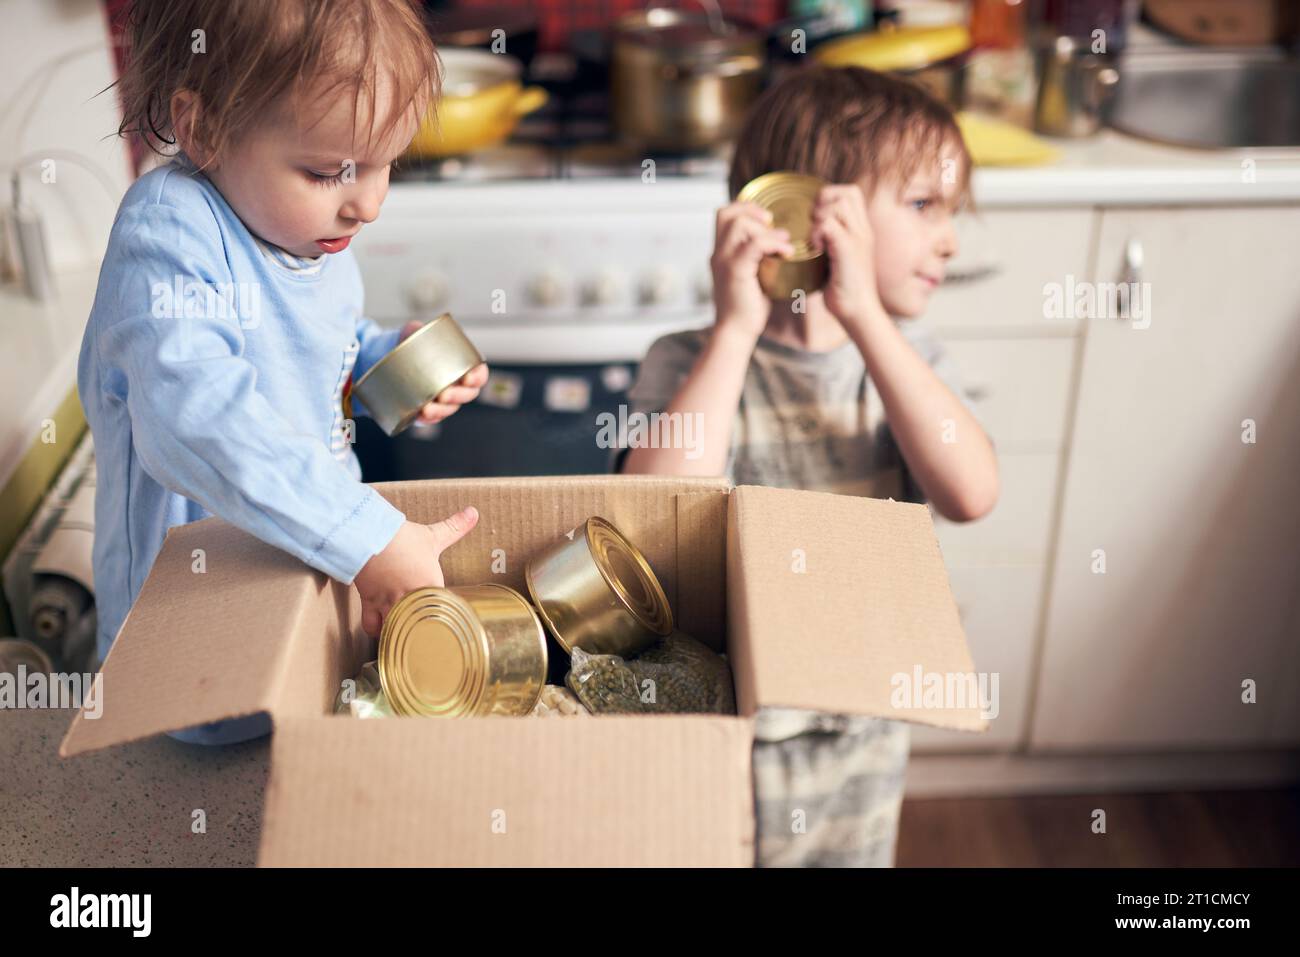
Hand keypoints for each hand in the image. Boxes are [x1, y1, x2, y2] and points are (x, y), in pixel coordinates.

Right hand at [353, 507, 478, 637]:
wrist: (368, 536)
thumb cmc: (401, 538)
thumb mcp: (432, 535)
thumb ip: (455, 527)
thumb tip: (474, 512)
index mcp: (430, 587)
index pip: (444, 613)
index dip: (446, 619)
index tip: (448, 622)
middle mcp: (410, 600)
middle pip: (420, 630)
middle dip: (424, 634)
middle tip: (428, 638)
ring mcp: (388, 604)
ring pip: (396, 632)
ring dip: (401, 635)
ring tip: (407, 639)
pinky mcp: (369, 604)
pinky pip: (372, 627)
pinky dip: (377, 632)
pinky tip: (382, 631)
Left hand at [399, 321, 488, 423]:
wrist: (394, 360)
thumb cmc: (413, 344)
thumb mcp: (415, 333)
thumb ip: (416, 329)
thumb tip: (414, 329)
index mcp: (463, 365)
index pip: (479, 374)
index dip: (477, 378)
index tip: (467, 378)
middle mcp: (458, 384)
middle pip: (467, 395)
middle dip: (457, 396)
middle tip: (443, 393)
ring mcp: (445, 399)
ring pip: (450, 408)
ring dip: (441, 411)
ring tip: (427, 408)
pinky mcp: (430, 410)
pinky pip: (433, 418)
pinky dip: (429, 419)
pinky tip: (421, 416)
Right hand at [710, 201, 793, 339]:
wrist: (735, 332)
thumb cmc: (746, 309)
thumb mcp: (751, 276)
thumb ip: (757, 259)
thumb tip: (779, 247)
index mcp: (720, 253)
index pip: (724, 215)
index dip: (745, 208)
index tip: (766, 221)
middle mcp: (718, 253)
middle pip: (726, 213)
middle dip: (753, 211)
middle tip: (772, 224)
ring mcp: (724, 261)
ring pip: (739, 224)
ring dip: (765, 229)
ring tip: (783, 241)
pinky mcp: (735, 271)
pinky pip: (754, 245)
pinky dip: (773, 243)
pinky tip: (787, 253)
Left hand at [809, 185, 880, 327]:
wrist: (860, 312)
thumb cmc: (845, 290)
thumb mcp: (839, 259)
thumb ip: (831, 242)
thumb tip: (811, 234)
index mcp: (861, 230)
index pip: (851, 193)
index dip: (830, 196)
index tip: (816, 217)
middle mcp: (863, 230)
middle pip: (847, 193)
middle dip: (823, 201)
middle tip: (813, 224)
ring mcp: (858, 239)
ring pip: (839, 205)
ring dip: (820, 217)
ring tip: (815, 237)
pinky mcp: (849, 251)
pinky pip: (829, 226)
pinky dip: (817, 233)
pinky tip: (815, 249)